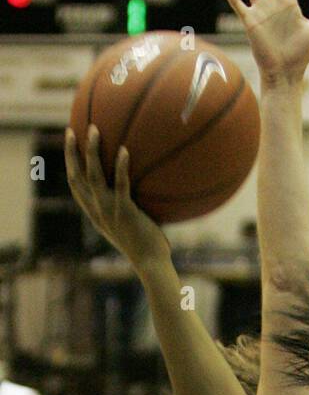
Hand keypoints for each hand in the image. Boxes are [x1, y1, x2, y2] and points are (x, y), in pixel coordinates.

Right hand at [65, 127, 170, 273]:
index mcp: (95, 214)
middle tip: (70, 131)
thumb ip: (125, 208)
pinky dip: (121, 167)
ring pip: (93, 176)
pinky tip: (125, 150)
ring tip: (95, 130)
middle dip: (71, 153)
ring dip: (91, 151)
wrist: (151, 264)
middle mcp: (97, 211)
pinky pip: (121, 184)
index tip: (70, 146)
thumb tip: (139, 190)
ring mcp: (109, 211)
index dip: (70, 165)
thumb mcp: (128, 225)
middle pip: (75, 177)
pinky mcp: (125, 212)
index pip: (75, 186)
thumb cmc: (146, 246)